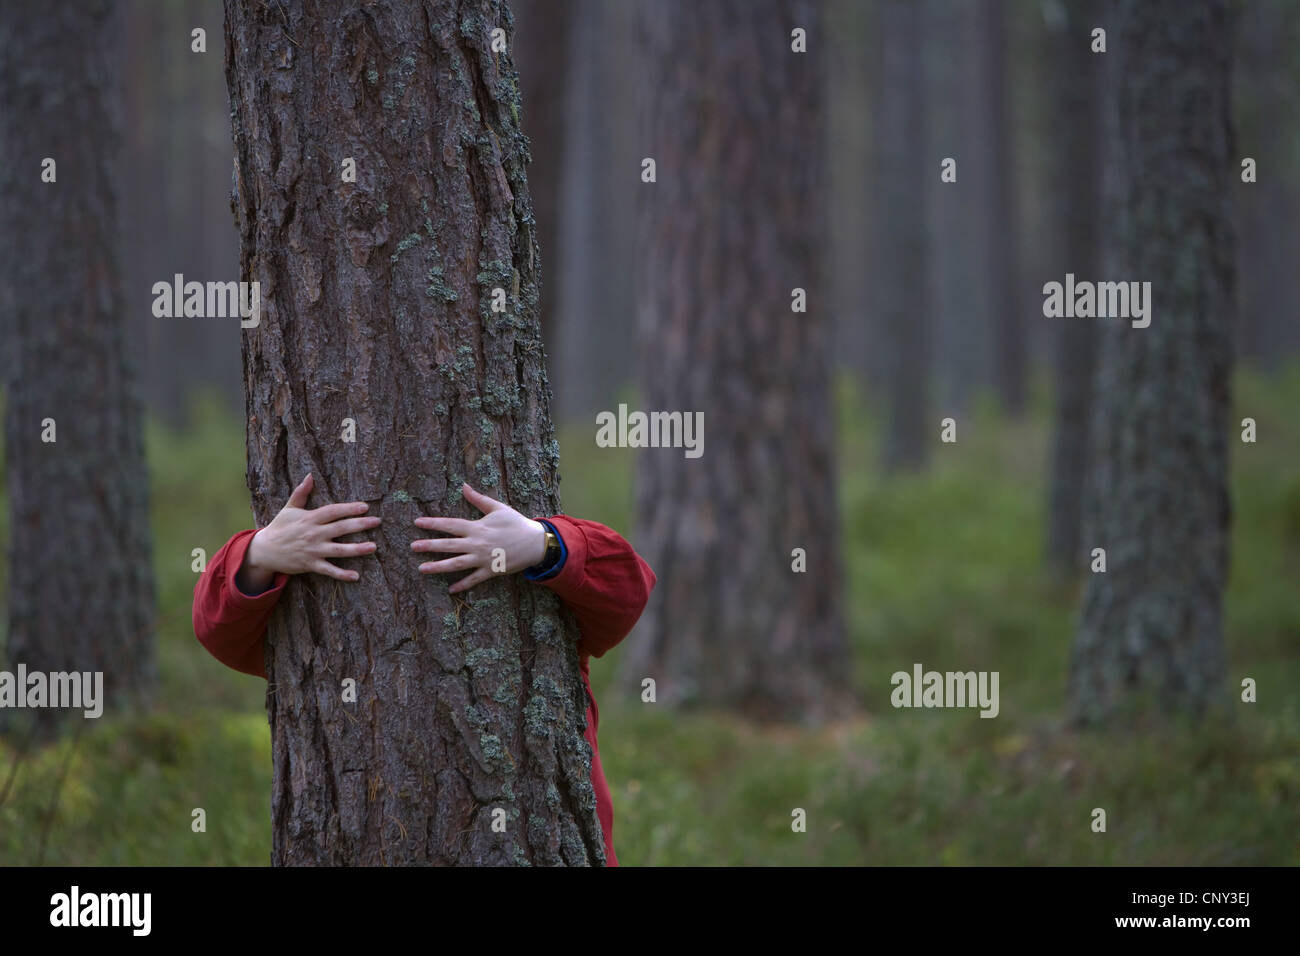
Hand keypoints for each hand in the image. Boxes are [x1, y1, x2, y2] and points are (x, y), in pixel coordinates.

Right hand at [239, 473, 381, 591]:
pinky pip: (329, 570)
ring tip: (374, 547)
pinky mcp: (310, 565)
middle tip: (377, 521)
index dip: (349, 508)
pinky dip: (342, 574)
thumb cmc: (279, 527)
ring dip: (357, 549)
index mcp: (310, 518)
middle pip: (341, 528)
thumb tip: (310, 475)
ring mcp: (313, 550)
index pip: (333, 511)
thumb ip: (301, 493)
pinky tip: (356, 576)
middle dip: (360, 524)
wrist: (264, 551)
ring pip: (339, 550)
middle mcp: (314, 534)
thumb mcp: (289, 508)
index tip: (365, 506)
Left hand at [412, 482, 546, 592]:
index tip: (417, 523)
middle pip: (448, 545)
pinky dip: (462, 585)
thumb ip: (478, 499)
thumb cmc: (516, 523)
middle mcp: (477, 543)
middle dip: (429, 546)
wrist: (535, 543)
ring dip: (438, 567)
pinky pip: (474, 579)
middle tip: (412, 547)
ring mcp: (483, 558)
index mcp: (477, 527)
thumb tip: (464, 486)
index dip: (433, 523)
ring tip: (421, 569)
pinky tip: (450, 589)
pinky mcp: (491, 570)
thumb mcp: (498, 508)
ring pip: (456, 564)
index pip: (450, 524)